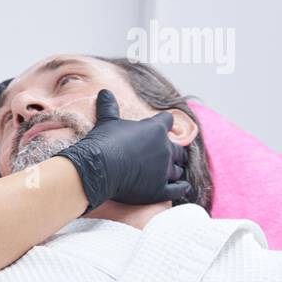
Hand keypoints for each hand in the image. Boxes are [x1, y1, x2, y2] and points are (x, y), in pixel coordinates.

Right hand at [57, 89, 190, 209]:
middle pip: (178, 149)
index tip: (163, 124)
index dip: (164, 123)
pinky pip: (178, 189)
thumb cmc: (103, 143)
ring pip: (177, 170)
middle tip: (174, 153)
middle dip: (176, 151)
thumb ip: (109, 107)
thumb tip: (104, 92)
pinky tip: (183, 186)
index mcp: (155, 130)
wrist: (97, 168)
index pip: (167, 121)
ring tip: (173, 171)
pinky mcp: (159, 189)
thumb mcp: (106, 122)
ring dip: (175, 170)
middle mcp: (164, 149)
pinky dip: (182, 187)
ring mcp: (163, 171)